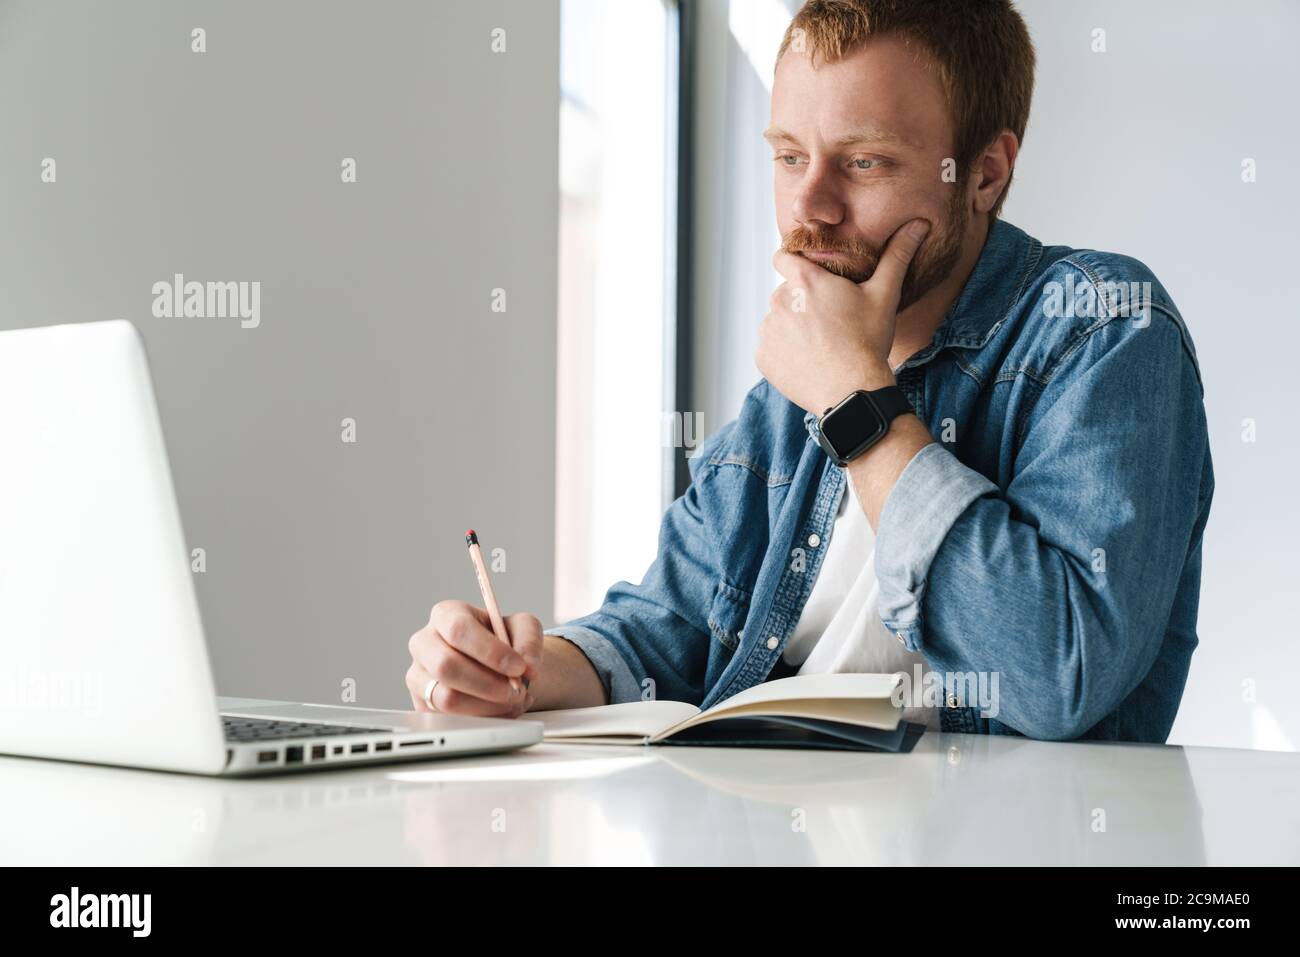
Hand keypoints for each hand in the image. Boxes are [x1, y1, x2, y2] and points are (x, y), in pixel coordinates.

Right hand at [406, 600, 542, 716]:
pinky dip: (483, 718)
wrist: (496, 663)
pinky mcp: (423, 704)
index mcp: (446, 615)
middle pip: (446, 667)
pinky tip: (501, 708)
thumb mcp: (523, 628)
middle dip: (488, 684)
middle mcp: (425, 643)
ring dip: (487, 705)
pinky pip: (450, 718)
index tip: (518, 667)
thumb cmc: (503, 639)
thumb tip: (528, 666)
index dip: (490, 651)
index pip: (458, 630)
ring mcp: (419, 676)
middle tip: (516, 690)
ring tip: (512, 700)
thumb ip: (529, 641)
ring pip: (446, 698)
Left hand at [758, 218, 929, 413]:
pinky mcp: (763, 357)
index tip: (811, 278)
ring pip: (778, 320)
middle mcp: (779, 301)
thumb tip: (918, 224)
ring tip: (821, 344)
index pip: (782, 257)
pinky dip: (785, 352)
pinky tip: (809, 360)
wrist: (852, 392)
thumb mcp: (884, 296)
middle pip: (786, 293)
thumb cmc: (868, 342)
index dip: (795, 264)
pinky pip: (771, 347)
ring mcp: (768, 330)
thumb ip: (896, 256)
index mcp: (805, 280)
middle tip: (829, 322)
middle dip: (802, 302)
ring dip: (793, 327)